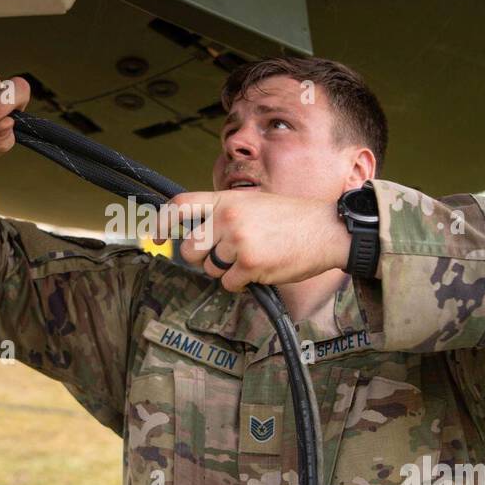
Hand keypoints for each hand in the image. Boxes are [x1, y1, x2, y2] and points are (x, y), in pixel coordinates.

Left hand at [156, 191, 350, 290]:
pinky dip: (242, 283)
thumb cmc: (292, 219)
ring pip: (210, 268)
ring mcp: (238, 241)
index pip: (180, 206)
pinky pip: (229, 283)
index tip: (158, 235)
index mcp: (227, 200)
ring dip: (227, 270)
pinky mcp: (249, 264)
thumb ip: (224, 214)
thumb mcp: (254, 204)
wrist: (326, 230)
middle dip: (202, 258)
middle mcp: (228, 218)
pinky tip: (261, 268)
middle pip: (189, 249)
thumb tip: (196, 232)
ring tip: (252, 257)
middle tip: (225, 256)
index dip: (163, 222)